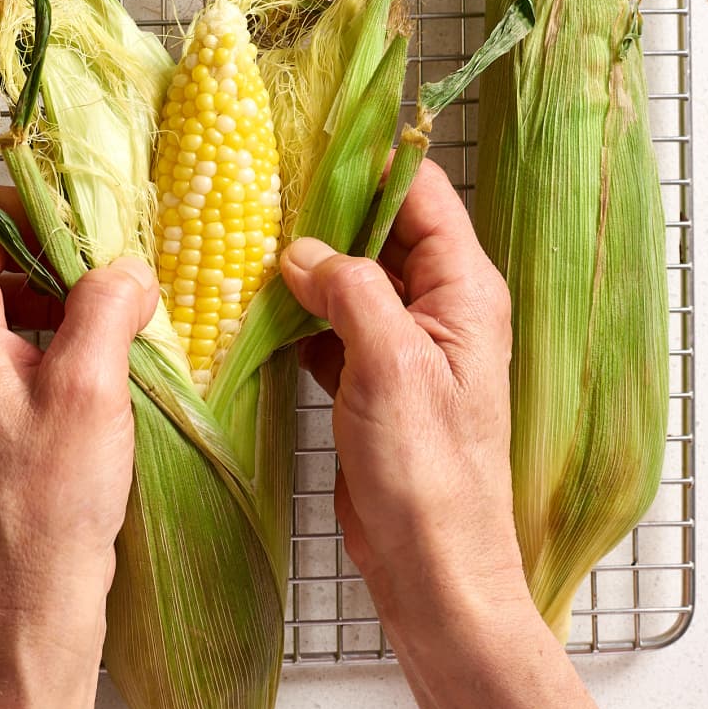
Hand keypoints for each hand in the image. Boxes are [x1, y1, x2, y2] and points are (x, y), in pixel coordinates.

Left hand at [0, 192, 157, 708]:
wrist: (33, 599)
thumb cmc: (51, 503)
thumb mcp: (90, 387)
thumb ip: (105, 305)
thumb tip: (124, 265)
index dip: (21, 209)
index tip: (81, 221)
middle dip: (48, 256)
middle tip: (109, 270)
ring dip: (55, 300)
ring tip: (113, 319)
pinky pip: (5, 352)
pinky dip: (50, 341)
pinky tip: (99, 363)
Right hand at [280, 159, 522, 617]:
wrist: (432, 569)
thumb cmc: (429, 474)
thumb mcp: (391, 367)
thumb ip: (350, 293)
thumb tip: (300, 250)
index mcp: (464, 292)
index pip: (423, 195)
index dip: (373, 159)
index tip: (309, 139)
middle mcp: (438, 310)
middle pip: (380, 231)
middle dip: (323, 209)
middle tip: (259, 186)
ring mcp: (402, 348)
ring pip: (349, 280)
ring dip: (303, 265)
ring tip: (243, 235)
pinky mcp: (370, 383)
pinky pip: (329, 328)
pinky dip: (295, 316)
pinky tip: (251, 306)